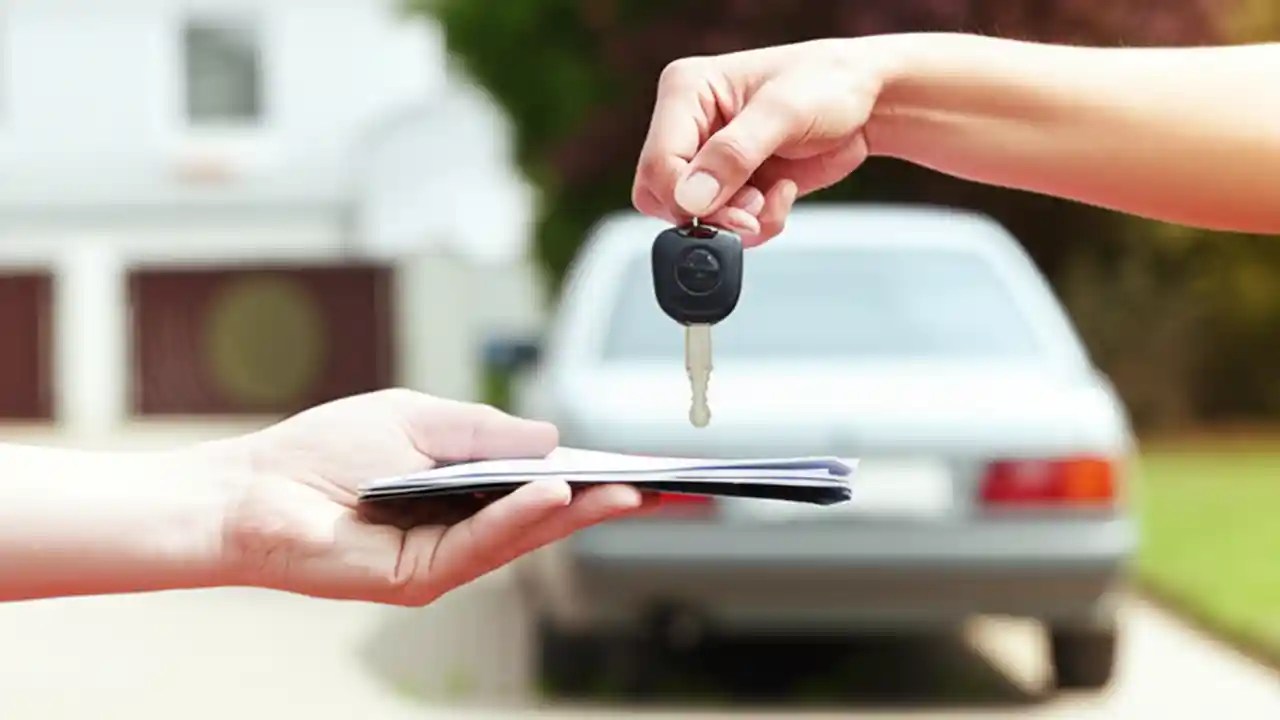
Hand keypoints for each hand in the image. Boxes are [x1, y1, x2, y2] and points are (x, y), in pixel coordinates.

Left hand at [212, 389, 646, 604]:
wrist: (250, 491)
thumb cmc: (325, 452)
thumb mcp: (419, 420)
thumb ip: (485, 431)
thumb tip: (552, 436)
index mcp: (463, 494)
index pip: (539, 487)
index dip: (592, 476)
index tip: (641, 466)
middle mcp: (459, 532)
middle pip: (543, 517)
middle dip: (602, 500)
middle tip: (657, 486)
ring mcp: (441, 560)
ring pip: (521, 537)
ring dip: (574, 510)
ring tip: (623, 487)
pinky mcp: (416, 577)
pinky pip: (479, 546)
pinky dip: (519, 517)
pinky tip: (553, 491)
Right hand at [632, 38, 894, 244]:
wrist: (869, 100)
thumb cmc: (829, 83)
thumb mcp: (784, 112)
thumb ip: (734, 154)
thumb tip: (692, 198)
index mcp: (687, 91)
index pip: (658, 163)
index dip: (687, 197)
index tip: (730, 205)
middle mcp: (690, 125)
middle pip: (664, 196)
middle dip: (710, 214)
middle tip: (751, 208)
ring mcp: (710, 159)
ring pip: (694, 219)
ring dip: (737, 221)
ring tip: (772, 197)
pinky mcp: (733, 185)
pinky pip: (725, 226)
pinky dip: (757, 223)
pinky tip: (782, 194)